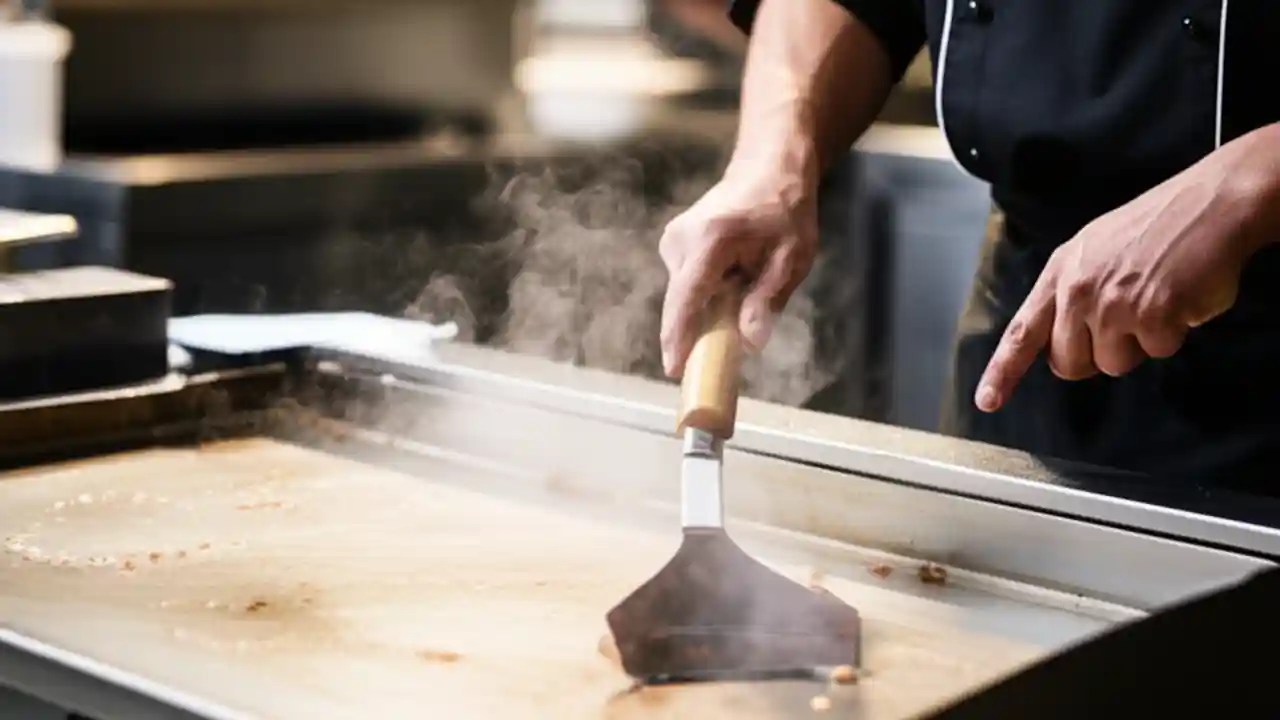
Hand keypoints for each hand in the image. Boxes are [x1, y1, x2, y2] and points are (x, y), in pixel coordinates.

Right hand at [659, 162, 817, 376]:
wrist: (769, 168)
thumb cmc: (786, 212)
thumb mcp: (792, 259)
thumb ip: (768, 300)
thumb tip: (750, 342)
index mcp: (711, 241)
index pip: (687, 297)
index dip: (679, 337)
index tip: (675, 369)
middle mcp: (681, 240)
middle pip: (682, 302)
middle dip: (698, 329)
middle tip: (726, 349)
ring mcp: (672, 240)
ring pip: (684, 295)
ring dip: (707, 307)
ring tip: (745, 288)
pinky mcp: (673, 244)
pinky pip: (686, 284)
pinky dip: (705, 294)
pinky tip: (733, 280)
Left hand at [975, 128, 1279, 412]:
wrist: (1211, 203)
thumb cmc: (1156, 227)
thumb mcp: (1094, 250)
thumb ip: (1070, 293)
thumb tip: (1061, 339)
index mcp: (1060, 273)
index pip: (1022, 332)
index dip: (1003, 371)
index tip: (987, 401)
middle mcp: (1078, 291)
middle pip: (1069, 364)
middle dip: (1095, 355)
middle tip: (1124, 320)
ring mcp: (1113, 304)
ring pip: (1114, 364)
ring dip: (1139, 343)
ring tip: (1156, 300)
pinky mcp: (1152, 314)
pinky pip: (1158, 351)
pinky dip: (1174, 332)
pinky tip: (1180, 298)